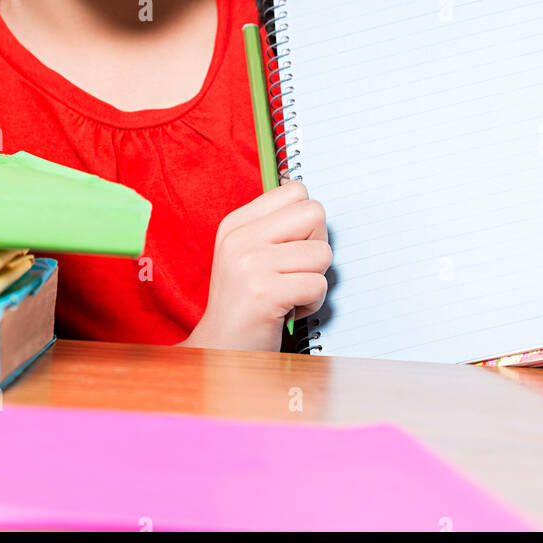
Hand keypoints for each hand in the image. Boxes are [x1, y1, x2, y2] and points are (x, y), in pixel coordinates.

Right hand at [181, 182, 330, 351]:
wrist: (220, 352)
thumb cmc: (246, 303)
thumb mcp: (249, 255)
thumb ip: (277, 227)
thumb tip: (312, 203)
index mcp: (236, 223)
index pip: (296, 190)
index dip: (306, 221)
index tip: (291, 248)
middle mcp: (239, 238)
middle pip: (315, 213)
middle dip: (317, 245)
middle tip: (296, 270)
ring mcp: (249, 264)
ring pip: (322, 253)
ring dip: (315, 280)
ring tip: (289, 294)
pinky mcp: (264, 293)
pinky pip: (318, 285)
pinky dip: (312, 303)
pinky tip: (289, 310)